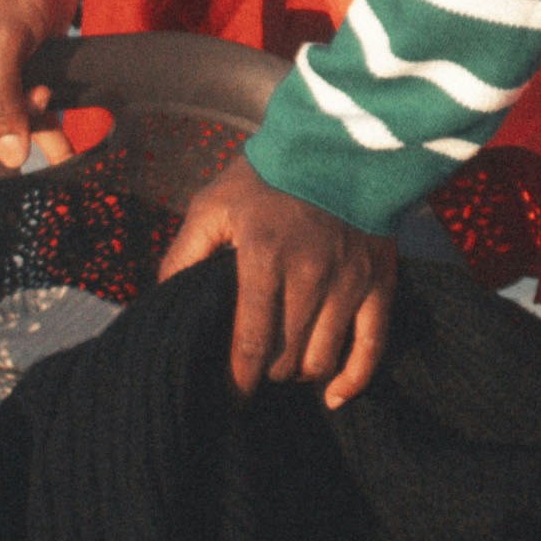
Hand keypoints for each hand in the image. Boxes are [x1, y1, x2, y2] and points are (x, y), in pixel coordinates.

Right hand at [0, 0, 85, 168]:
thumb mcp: (0, 41)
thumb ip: (0, 100)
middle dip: (7, 142)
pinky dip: (52, 127)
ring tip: (62, 154)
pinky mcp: (27, 69)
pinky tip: (69, 154)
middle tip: (33, 142)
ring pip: (11, 123)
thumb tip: (10, 157)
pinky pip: (36, 110)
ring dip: (35, 135)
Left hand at [166, 154, 399, 406]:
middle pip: (285, 358)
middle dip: (264, 374)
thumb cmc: (267, 176)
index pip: (250, 342)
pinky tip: (333, 398)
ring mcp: (349, 281)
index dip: (236, 380)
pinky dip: (353, 380)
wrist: (340, 143)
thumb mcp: (213, 204)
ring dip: (298, 373)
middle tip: (252, 371)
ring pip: (321, 359)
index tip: (227, 395)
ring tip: (283, 366)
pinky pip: (372, 345)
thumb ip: (184, 254)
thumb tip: (161, 301)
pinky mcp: (380, 281)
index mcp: (264, 257)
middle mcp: (310, 275)